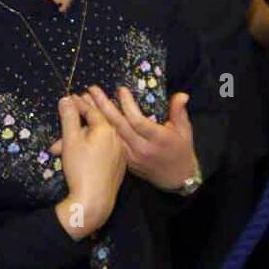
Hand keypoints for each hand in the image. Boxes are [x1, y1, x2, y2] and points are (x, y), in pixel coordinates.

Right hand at [53, 95, 125, 240]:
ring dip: (82, 138)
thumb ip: (69, 118)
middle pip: (96, 124)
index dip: (80, 103)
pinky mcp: (118, 167)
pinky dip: (93, 149)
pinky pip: (105, 151)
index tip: (71, 97)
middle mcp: (117, 139)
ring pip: (99, 139)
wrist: (94, 201)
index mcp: (107, 130)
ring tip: (62, 146)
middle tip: (73, 107)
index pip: (92, 111)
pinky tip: (82, 153)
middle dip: (80, 119)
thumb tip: (66, 99)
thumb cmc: (80, 168)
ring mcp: (120, 154)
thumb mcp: (70, 140)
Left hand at [83, 85, 197, 191]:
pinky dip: (97, 132)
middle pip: (118, 125)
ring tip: (83, 101)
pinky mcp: (125, 161)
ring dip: (95, 117)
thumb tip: (181, 94)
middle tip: (91, 90)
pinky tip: (87, 119)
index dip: (128, 105)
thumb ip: (179, 112)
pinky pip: (109, 144)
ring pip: (110, 134)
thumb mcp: (184, 131)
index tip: (120, 90)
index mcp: (157, 140)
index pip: (138, 121)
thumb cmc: (181, 151)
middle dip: (103, 106)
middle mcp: (141, 149)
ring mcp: (131, 156)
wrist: (175, 178)